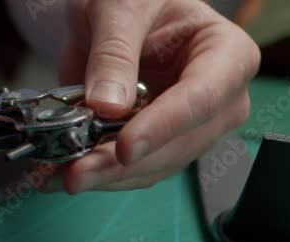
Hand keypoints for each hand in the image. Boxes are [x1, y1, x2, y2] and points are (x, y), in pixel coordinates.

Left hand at [55, 0, 259, 193]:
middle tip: (76, 171)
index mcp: (229, 55)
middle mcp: (223, 99)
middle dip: (125, 164)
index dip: (163, 127)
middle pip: (181, 143)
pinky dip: (103, 176)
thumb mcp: (119, 7)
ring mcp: (198, 127)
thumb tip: (107, 106)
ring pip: (159, 165)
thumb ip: (113, 52)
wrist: (125, 10)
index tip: (124, 148)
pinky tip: (66, 172)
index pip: (201, 98)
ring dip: (109, 177)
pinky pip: (140, 169)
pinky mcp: (170, 145)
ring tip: (60, 175)